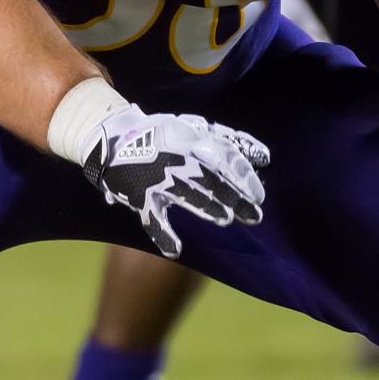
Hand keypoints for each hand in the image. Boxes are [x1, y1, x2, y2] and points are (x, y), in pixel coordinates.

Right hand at [80, 106, 270, 258]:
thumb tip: (266, 158)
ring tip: (226, 219)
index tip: (259, 195)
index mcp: (189, 138)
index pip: (224, 156)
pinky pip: (152, 219)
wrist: (112, 140)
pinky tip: (176, 250)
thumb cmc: (162, 135)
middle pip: (211, 178)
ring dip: (210, 208)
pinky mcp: (140, 197)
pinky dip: (163, 235)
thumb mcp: (194, 129)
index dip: (244, 177)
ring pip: (188, 195)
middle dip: (235, 197)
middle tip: (254, 214)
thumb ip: (229, 142)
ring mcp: (157, 178)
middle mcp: (175, 157)